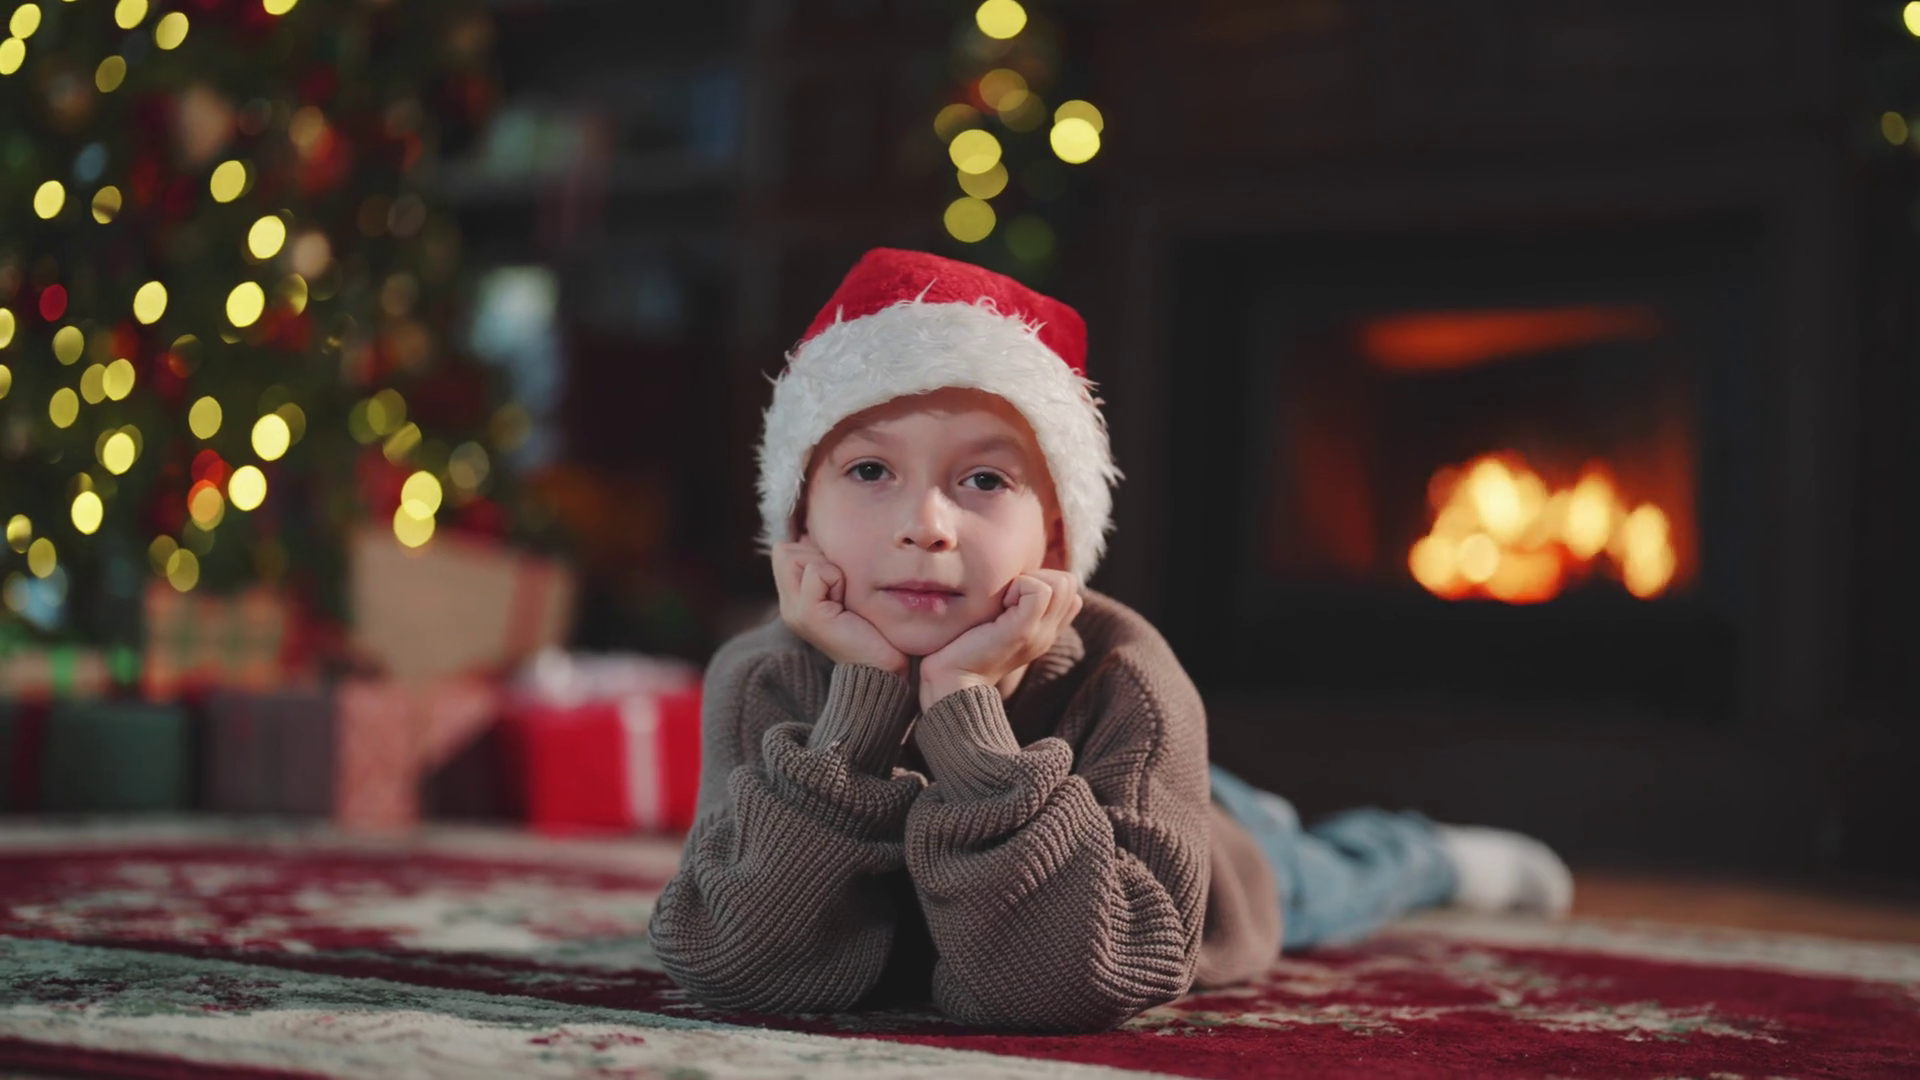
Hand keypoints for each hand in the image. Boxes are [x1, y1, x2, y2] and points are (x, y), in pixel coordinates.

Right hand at [772, 541, 908, 676]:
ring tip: (842, 595)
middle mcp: (788, 605)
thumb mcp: (845, 589)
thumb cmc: (872, 627)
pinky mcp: (808, 615)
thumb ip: (827, 567)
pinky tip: (845, 603)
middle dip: (817, 557)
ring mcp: (794, 612)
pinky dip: (835, 579)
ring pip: (794, 555)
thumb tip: (816, 537)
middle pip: (785, 551)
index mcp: (794, 599)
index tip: (837, 581)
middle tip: (841, 589)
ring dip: (827, 567)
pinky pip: (816, 572)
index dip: (813, 553)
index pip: (783, 551)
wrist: (882, 667)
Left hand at [919, 570, 1081, 709]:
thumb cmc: (964, 649)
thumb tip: (1022, 581)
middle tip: (1006, 597)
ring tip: (1003, 602)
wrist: (953, 682)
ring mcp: (1040, 633)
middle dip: (1038, 576)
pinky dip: (1018, 586)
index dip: (1042, 580)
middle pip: (1068, 582)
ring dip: (1028, 581)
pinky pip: (1040, 590)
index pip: (1070, 590)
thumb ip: (1013, 605)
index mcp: (1045, 630)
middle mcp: (1048, 632)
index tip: (1011, 596)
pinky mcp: (1024, 631)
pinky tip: (998, 606)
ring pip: (1060, 583)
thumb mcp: (996, 621)